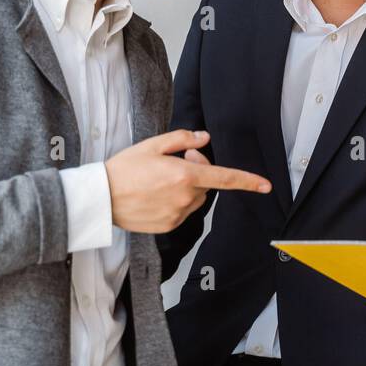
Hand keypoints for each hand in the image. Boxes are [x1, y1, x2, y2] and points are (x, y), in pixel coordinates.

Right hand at [105, 129, 270, 233]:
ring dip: (186, 189)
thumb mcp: (152, 145)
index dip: (248, 181)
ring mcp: (177, 215)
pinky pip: (182, 212)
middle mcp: (185, 198)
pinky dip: (175, 203)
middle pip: (206, 184)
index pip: (225, 178)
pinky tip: (154, 196)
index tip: (266, 186)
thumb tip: (204, 139)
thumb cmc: (123, 170)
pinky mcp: (168, 226)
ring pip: (195, 199)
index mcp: (184, 176)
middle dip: (197, 172)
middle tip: (177, 162)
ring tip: (159, 181)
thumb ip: (182, 139)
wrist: (99, 199)